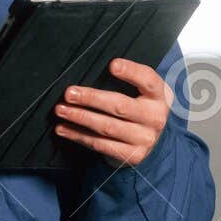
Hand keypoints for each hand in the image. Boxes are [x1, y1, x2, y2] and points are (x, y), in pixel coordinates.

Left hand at [53, 59, 172, 166]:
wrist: (152, 140)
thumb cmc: (139, 107)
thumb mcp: (142, 91)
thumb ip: (127, 80)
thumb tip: (91, 68)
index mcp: (158, 96)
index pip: (148, 80)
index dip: (132, 72)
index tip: (112, 65)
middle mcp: (155, 118)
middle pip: (120, 106)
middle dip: (91, 98)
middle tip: (69, 93)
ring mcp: (145, 139)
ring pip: (107, 127)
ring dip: (80, 117)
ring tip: (61, 110)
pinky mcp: (132, 155)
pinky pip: (100, 144)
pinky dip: (78, 136)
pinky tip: (63, 129)